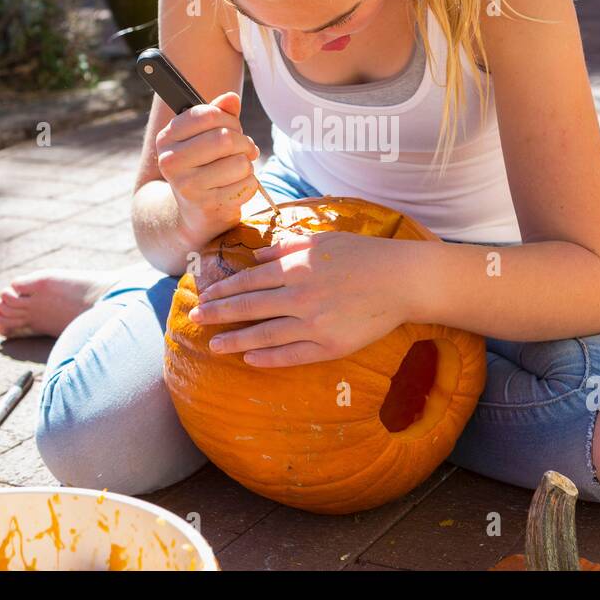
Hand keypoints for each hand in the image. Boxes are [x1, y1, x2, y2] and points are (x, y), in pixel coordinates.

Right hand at [155, 91, 262, 243]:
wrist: (193, 213)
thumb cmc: (203, 166)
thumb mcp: (203, 137)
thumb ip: (218, 115)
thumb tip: (231, 98)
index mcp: (167, 138)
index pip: (208, 114)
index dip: (230, 119)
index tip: (233, 128)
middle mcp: (171, 161)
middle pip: (226, 138)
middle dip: (244, 142)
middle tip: (246, 149)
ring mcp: (188, 186)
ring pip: (240, 163)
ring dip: (248, 165)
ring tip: (239, 169)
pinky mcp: (208, 206)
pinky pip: (247, 185)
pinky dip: (249, 184)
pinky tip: (236, 187)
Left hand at [187, 230, 419, 366]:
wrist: (402, 280)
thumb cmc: (363, 255)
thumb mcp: (323, 240)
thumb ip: (287, 248)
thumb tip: (256, 256)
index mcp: (297, 269)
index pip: (249, 281)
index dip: (224, 289)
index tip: (205, 294)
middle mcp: (300, 296)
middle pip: (249, 307)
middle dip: (219, 313)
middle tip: (196, 318)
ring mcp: (314, 324)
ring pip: (264, 334)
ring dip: (235, 339)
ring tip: (214, 345)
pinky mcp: (330, 345)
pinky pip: (292, 355)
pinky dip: (268, 357)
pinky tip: (250, 358)